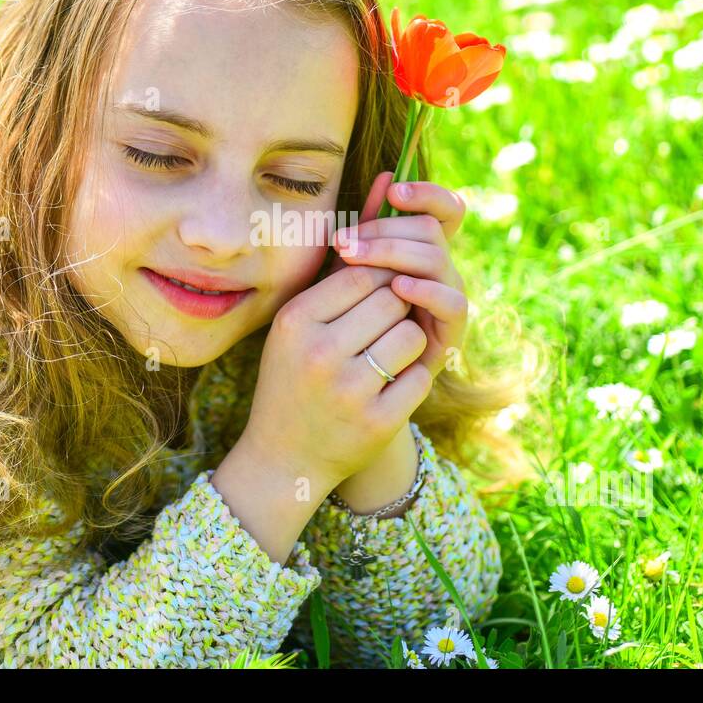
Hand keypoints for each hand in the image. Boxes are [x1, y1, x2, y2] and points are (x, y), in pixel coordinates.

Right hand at [240, 259, 433, 490]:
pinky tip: (390, 388)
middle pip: (391, 301)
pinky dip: (411, 379)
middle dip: (397, 310)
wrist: (284, 457)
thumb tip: (385, 245)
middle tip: (382, 330)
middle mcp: (319, 354)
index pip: (361, 276)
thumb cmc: (293, 379)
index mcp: (295, 322)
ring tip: (387, 357)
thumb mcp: (294, 331)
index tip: (378, 296)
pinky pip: (419, 378)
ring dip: (408, 343)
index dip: (380, 280)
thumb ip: (333, 289)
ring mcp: (349, 391)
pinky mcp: (378, 422)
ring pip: (411, 336)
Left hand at [329, 174, 468, 380]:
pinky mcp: (452, 330)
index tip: (392, 191)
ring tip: (352, 257)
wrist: (349, 381)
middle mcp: (442, 268)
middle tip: (342, 240)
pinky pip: (452, 301)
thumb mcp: (350, 269)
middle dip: (384, 229)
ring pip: (436, 257)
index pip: (446, 208)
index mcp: (423, 248)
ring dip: (392, 252)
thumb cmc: (345, 320)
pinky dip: (424, 290)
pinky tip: (396, 287)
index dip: (427, 193)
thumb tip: (385, 175)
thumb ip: (366, 227)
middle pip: (430, 229)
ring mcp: (449, 297)